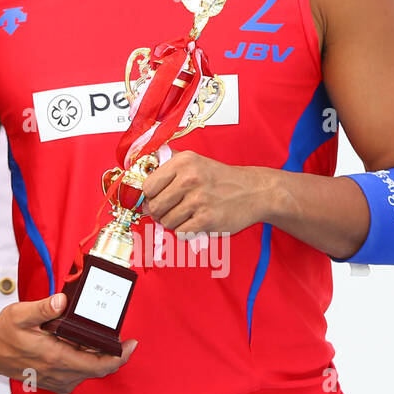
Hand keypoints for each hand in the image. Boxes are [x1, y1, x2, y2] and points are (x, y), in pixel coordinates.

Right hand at [0, 293, 134, 393]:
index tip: (132, 344)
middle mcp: (59, 373)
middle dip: (112, 354)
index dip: (120, 356)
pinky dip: (85, 363)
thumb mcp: (19, 314)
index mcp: (56, 357)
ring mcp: (57, 380)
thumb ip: (42, 307)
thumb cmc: (4, 331)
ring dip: (97, 357)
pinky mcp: (54, 382)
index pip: (99, 364)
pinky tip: (80, 347)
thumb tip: (61, 301)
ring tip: (96, 337)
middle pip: (98, 369)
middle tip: (120, 338)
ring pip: (88, 372)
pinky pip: (78, 375)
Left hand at [141, 150, 274, 236]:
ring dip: (172, 222)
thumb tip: (139, 168)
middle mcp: (189, 179)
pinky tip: (194, 222)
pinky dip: (184, 231)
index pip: (147, 186)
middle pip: (154, 206)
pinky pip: (180, 233)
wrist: (253, 191)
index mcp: (183, 162)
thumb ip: (167, 163)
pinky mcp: (207, 220)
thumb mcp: (194, 160)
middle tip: (168, 210)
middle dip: (158, 212)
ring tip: (185, 215)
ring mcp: (198, 200)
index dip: (149, 196)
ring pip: (166, 221)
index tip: (154, 198)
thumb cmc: (220, 177)